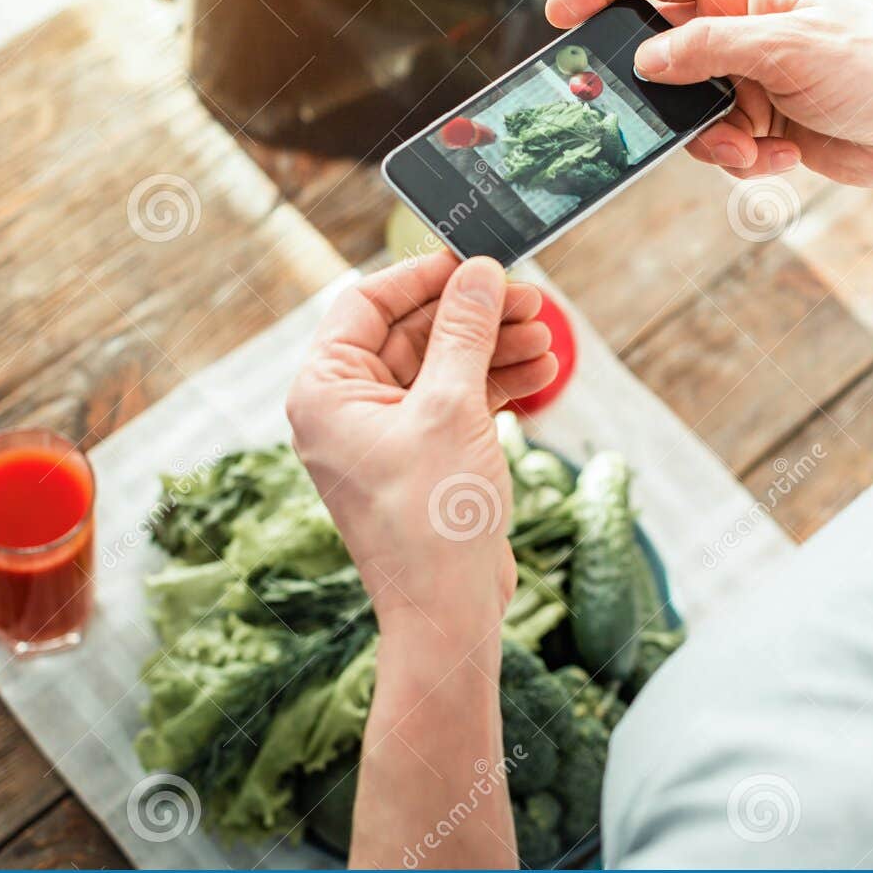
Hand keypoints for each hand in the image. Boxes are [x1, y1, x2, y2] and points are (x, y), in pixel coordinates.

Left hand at [286, 253, 556, 640]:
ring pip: (443, 365)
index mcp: (325, 391)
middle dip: (473, 314)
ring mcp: (387, 435)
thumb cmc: (432, 519)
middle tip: (528, 299)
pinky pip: (457, 401)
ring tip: (546, 338)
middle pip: (413, 332)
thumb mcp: (451, 409)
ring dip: (494, 347)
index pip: (367, 304)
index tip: (474, 259)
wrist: (448, 612)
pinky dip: (495, 383)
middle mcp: (348, 409)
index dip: (424, 277)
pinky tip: (538, 370)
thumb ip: (464, 332)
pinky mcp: (423, 457)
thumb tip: (478, 272)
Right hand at [547, 0, 872, 187]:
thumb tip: (649, 59)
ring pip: (687, 111)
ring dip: (712, 138)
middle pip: (661, 50)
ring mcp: (747, 77)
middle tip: (638, 113)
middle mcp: (739, 28)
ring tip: (751, 145)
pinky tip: (784, 155)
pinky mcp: (761, 122)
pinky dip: (745, 158)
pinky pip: (721, 145)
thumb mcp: (787, 48)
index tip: (564, 14)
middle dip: (656, 90)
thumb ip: (710, 50)